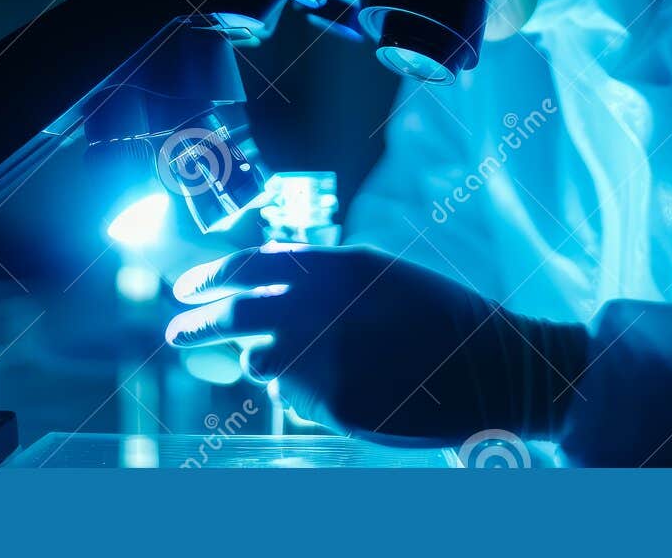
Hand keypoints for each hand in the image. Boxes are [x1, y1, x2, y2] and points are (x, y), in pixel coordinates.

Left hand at [166, 245, 586, 444]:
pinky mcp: (336, 405)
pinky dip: (307, 396)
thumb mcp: (380, 276)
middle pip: (233, 314)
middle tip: (176, 332)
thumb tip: (262, 273)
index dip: (211, 278)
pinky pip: (298, 401)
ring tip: (299, 365)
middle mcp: (323, 307)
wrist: (494, 367)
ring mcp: (327, 358)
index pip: (249, 266)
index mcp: (336, 267)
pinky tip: (347, 388)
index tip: (186, 290)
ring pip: (261, 362)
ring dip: (264, 363)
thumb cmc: (440, 318)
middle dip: (195, 324)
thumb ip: (321, 275)